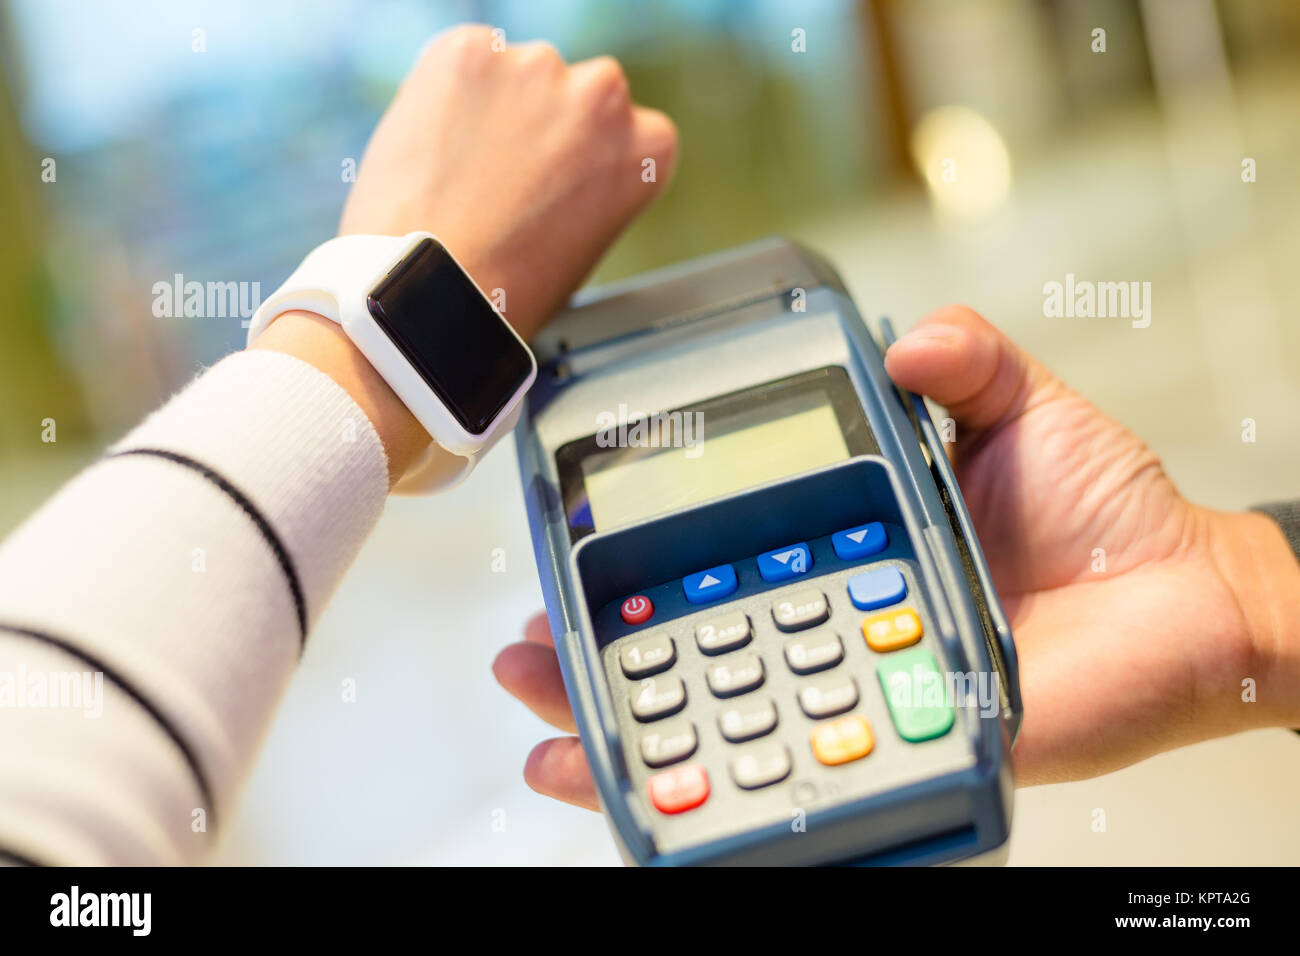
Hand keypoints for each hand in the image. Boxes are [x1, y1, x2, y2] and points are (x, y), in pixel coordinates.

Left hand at [339, 24, 677, 339]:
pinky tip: (436, 150)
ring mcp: (535, 66)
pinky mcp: (469, 52)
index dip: (583, 157)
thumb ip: (590, 184)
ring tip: (464, 174)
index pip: (626, 127)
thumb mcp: (586, 243)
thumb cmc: (508, 292)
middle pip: (576, 90)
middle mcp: (603, 93)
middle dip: (545, 124)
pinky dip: (446, 95)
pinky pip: (461, 61)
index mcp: (648, 145)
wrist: (433, 289)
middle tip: (507, 180)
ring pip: (517, 73)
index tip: (559, 182)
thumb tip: (560, 164)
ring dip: (496, 108)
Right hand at [494, 305, 1299, 807]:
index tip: (573, 548)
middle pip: (692, 642)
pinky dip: (719, 793)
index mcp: (843, 537)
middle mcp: (832, 614)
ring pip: (721, 713)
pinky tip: (641, 790)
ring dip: (621, 720)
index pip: (720, 552)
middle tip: (530, 647)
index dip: (642, 556)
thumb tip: (903, 341)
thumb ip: (966, 363)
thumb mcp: (1025, 410)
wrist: (1185, 602)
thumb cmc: (1106, 509)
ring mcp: (857, 684)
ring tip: (544, 707)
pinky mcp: (899, 742)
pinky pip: (801, 774)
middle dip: (599, 650)